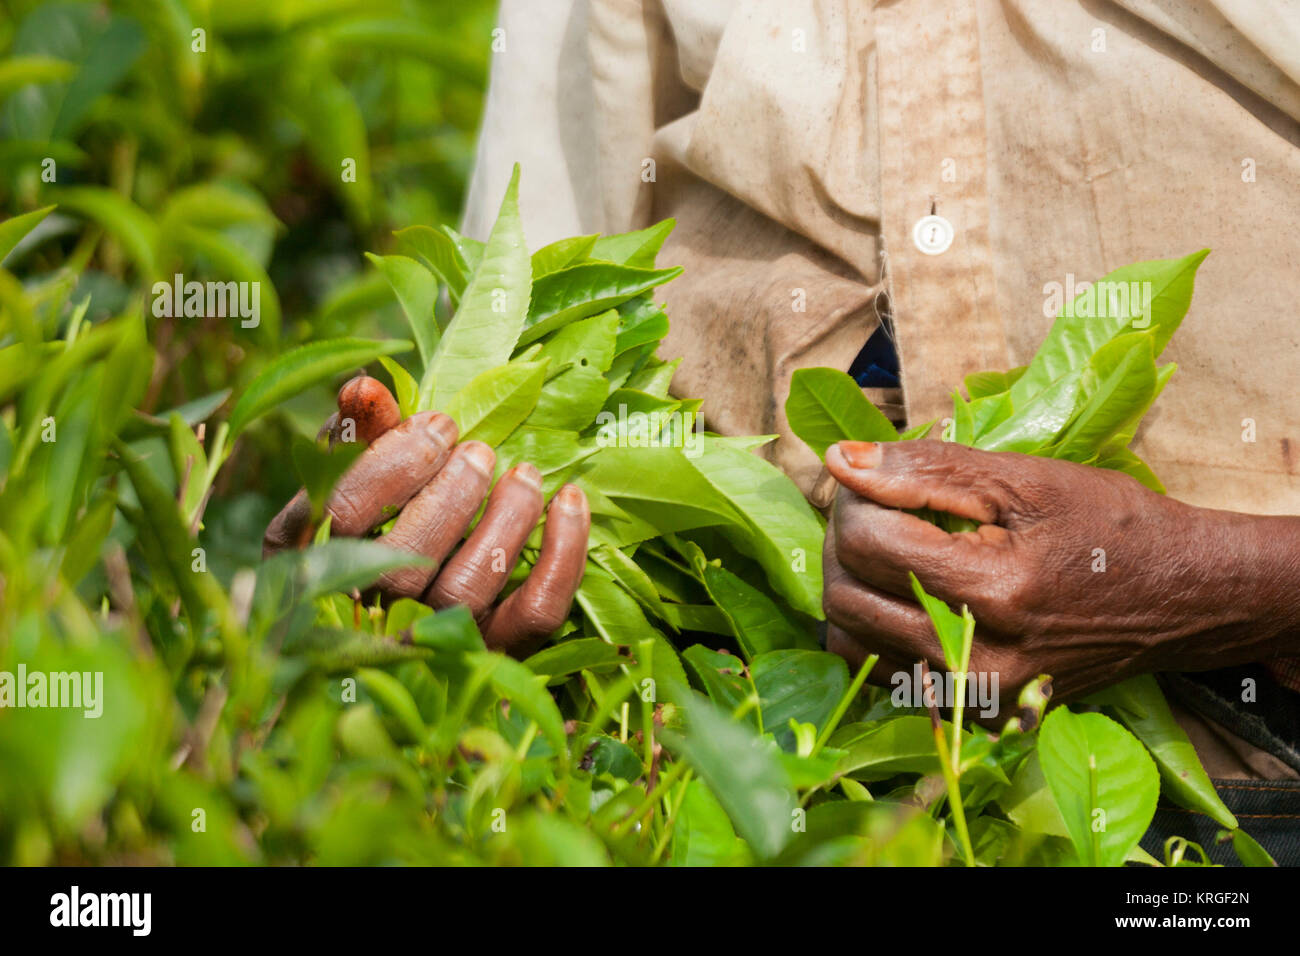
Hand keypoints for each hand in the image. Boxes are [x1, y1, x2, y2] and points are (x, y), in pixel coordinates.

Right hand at [263, 377, 590, 657]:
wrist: (406, 624)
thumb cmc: (374, 530)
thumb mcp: (353, 481)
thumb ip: (360, 435)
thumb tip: (363, 387)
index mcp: (317, 562)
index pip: (347, 515)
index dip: (394, 462)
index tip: (438, 424)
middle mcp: (369, 614)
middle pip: (406, 561)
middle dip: (451, 494)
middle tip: (479, 452)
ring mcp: (436, 640)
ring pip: (470, 587)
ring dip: (506, 520)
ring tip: (525, 474)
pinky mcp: (498, 648)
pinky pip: (537, 610)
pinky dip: (563, 553)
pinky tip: (570, 500)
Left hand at [821, 439, 1299, 705]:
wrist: (1182, 600)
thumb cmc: (1111, 527)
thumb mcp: (1027, 479)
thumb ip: (926, 468)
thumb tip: (839, 459)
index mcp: (993, 593)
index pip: (864, 542)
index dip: (858, 497)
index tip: (883, 478)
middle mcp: (975, 661)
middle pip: (843, 594)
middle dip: (848, 537)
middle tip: (886, 506)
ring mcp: (971, 698)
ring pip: (848, 638)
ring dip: (853, 583)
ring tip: (896, 548)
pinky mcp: (970, 714)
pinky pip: (878, 669)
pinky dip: (876, 624)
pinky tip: (911, 591)